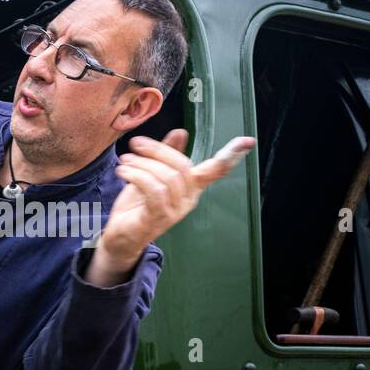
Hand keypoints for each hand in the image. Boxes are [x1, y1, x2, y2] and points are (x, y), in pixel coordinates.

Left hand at [85, 129, 255, 285]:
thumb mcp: (151, 174)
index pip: (216, 170)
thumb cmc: (137, 206)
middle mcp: (188, 199)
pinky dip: (137, 176)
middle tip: (136, 144)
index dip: (232, 155)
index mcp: (191, 188)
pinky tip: (124, 172)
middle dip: (157, 150)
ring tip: (125, 161)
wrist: (120, 237)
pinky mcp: (158, 218)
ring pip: (168, 178)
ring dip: (142, 164)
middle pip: (183, 166)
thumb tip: (181, 132)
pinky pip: (155, 191)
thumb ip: (166, 154)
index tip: (248, 141)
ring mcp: (175, 211)